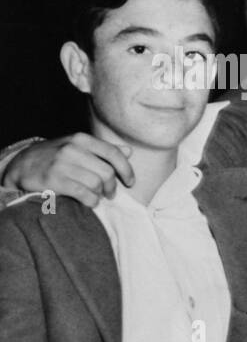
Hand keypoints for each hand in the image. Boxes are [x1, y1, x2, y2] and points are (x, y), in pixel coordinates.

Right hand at [2, 134, 133, 206]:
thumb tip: (129, 151)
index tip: (130, 182)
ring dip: (101, 194)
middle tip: (110, 193)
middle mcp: (72, 149)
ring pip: (96, 183)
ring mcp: (62, 164)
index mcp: (81, 139)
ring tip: (97, 197)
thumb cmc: (55, 157)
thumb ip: (102, 150)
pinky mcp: (54, 180)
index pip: (113, 153)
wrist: (21, 165)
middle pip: (107, 172)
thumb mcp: (77, 147)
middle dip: (112, 186)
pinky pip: (84, 194)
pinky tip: (89, 202)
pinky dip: (91, 201)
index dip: (126, 169)